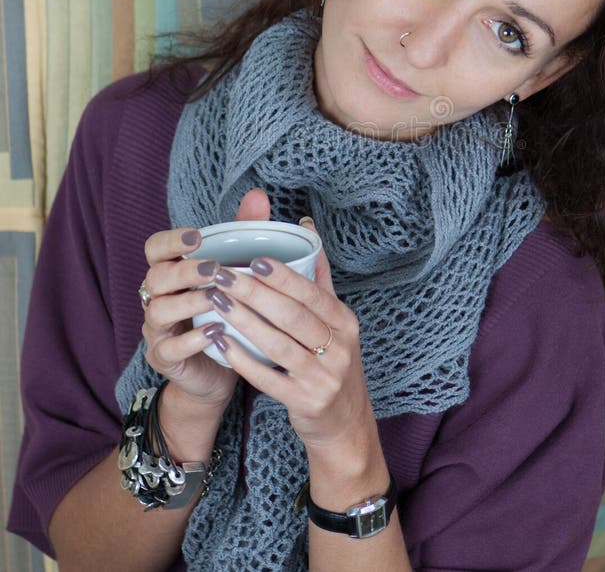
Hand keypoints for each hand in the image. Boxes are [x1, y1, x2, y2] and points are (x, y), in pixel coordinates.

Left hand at [205, 197, 375, 458]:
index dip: (281, 276)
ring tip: (216, 302)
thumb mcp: (336, 321)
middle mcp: (339, 347)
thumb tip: (305, 225)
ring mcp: (323, 376)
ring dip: (243, 321)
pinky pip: (268, 378)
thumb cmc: (331, 361)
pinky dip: (243, 359)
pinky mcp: (304, 401)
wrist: (344, 422)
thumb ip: (318, 276)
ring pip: (277, 343)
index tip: (252, 259)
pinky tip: (220, 342)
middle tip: (222, 276)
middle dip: (254, 293)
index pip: (311, 292)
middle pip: (291, 315)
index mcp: (344, 322)